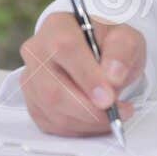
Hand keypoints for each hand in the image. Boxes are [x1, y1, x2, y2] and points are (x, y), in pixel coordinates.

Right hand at [19, 12, 144, 136]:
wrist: (96, 48)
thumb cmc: (108, 41)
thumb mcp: (126, 37)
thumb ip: (122, 53)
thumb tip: (113, 78)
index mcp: (57, 26)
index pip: (66, 50)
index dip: (87, 78)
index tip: (109, 98)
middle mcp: (36, 51)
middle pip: (53, 89)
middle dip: (89, 110)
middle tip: (119, 113)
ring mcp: (31, 78)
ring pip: (52, 110)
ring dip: (87, 122)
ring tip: (113, 116)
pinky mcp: (33, 101)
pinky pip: (51, 123)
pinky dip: (77, 129)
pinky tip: (96, 121)